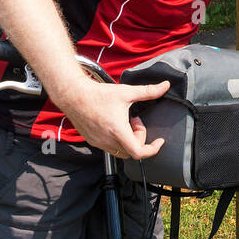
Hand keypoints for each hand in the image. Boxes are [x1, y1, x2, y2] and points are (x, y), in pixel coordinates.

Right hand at [54, 77, 170, 159]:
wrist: (73, 95)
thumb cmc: (98, 94)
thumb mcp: (127, 92)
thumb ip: (148, 91)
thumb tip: (165, 86)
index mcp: (118, 131)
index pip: (139, 152)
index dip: (152, 149)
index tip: (159, 141)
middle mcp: (108, 141)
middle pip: (132, 151)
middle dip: (139, 138)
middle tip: (136, 120)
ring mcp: (99, 143)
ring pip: (120, 151)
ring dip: (128, 139)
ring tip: (126, 122)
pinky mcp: (92, 141)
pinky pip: (110, 148)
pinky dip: (117, 140)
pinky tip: (115, 123)